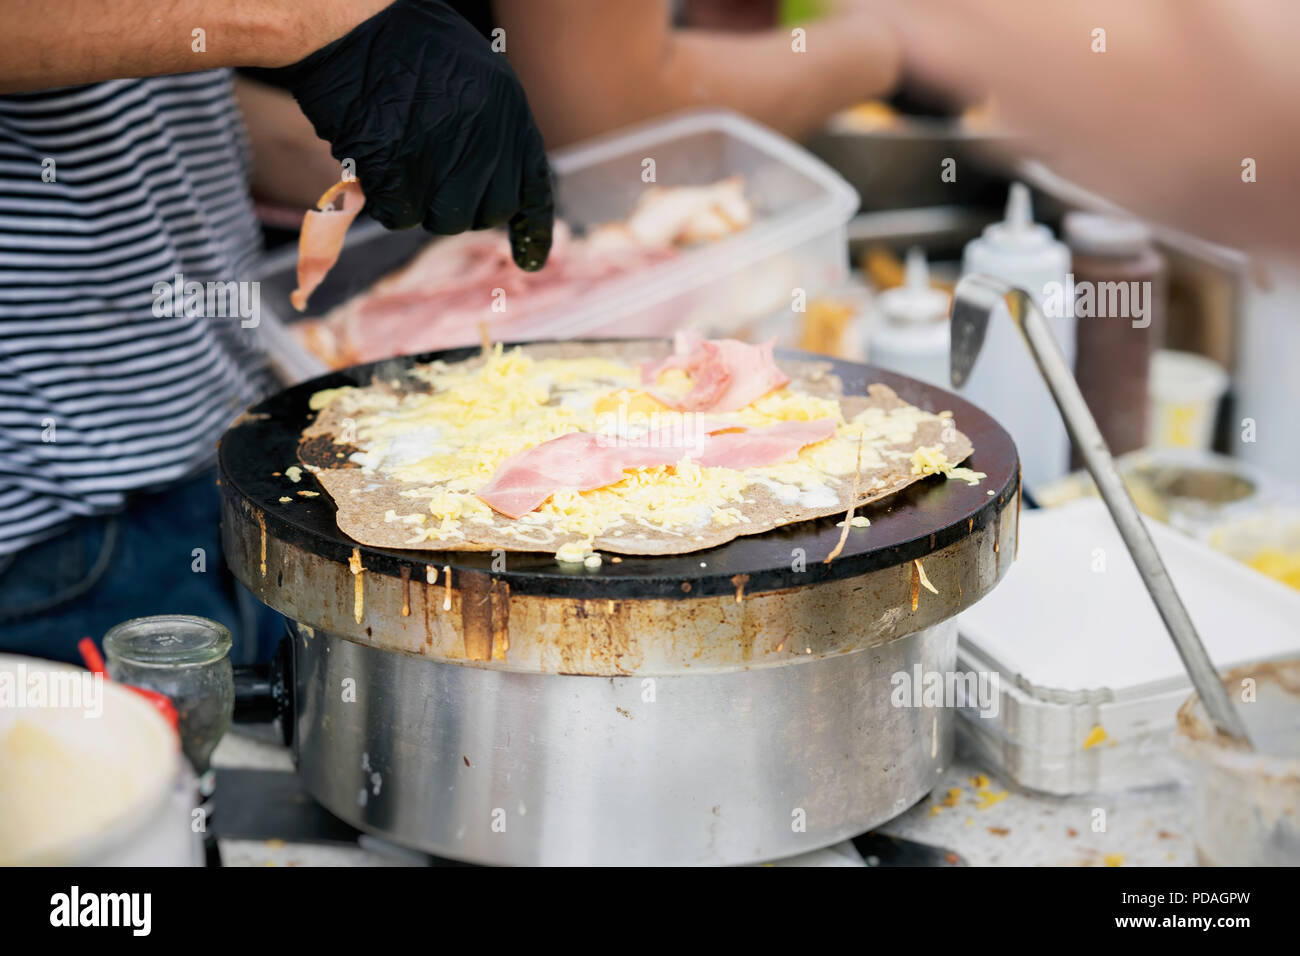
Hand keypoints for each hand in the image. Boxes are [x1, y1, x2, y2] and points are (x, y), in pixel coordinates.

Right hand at [263, 0, 553, 269]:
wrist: (350, 27)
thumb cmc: (404, 45)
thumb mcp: (472, 76)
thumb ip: (491, 129)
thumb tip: (494, 182)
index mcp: (508, 111)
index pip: (532, 185)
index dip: (532, 228)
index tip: (531, 263)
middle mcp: (485, 138)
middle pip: (488, 213)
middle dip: (462, 206)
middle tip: (431, 177)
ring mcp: (443, 156)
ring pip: (445, 220)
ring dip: (421, 203)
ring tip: (402, 159)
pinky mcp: (400, 171)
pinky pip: (401, 216)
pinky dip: (386, 200)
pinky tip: (377, 166)